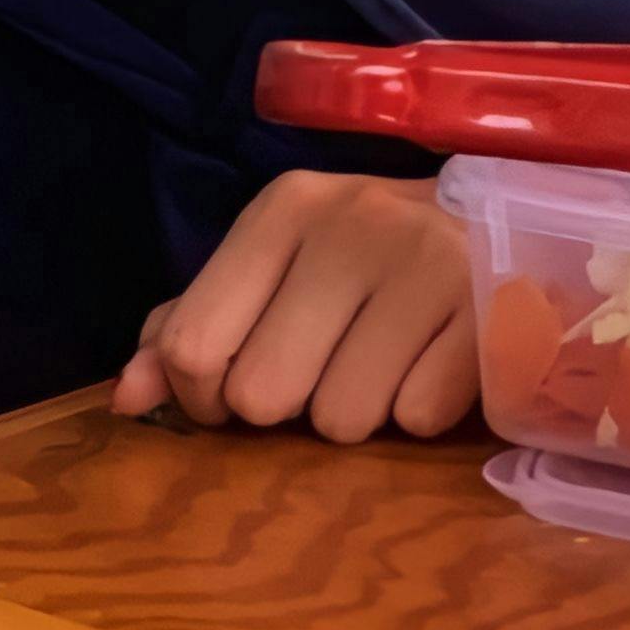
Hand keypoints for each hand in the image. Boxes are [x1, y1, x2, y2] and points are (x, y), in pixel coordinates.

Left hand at [111, 172, 479, 442]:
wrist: (503, 222)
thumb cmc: (368, 257)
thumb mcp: (277, 268)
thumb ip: (194, 325)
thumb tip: (127, 398)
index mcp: (284, 209)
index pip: (194, 343)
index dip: (203, 396)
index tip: (235, 392)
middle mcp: (352, 224)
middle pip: (262, 395)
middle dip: (289, 406)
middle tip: (326, 368)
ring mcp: (425, 264)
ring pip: (340, 421)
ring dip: (358, 413)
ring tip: (385, 361)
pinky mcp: (486, 312)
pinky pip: (416, 419)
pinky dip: (420, 409)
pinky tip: (434, 362)